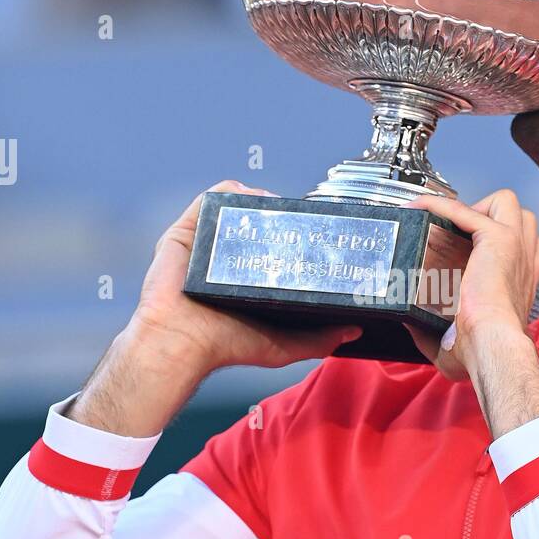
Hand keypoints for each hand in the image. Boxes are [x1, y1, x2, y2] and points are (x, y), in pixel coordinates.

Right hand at [68, 180, 361, 435]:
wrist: (183, 343)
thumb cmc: (226, 346)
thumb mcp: (284, 345)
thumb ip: (319, 339)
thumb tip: (355, 331)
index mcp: (250, 278)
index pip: (280, 246)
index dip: (302, 237)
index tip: (325, 233)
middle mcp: (229, 256)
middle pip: (262, 224)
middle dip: (285, 217)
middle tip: (308, 219)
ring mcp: (208, 240)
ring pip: (239, 207)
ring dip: (263, 202)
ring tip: (284, 209)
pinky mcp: (189, 230)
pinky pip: (213, 198)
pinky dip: (235, 191)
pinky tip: (256, 200)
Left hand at [403, 189, 538, 380]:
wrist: (491, 345)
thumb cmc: (481, 351)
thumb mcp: (456, 343)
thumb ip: (435, 333)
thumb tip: (410, 325)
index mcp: (520, 283)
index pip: (527, 249)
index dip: (503, 241)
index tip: (470, 247)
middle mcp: (523, 262)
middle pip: (524, 218)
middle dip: (494, 215)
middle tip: (463, 231)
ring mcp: (515, 246)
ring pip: (507, 203)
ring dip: (478, 204)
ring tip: (450, 216)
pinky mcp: (497, 239)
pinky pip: (466, 209)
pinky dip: (440, 204)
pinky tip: (420, 207)